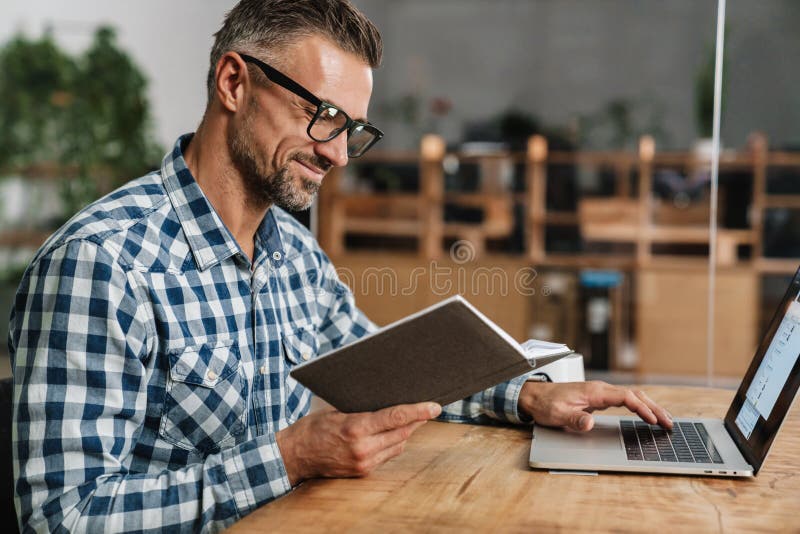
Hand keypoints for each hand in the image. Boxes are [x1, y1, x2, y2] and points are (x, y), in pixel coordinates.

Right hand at [276, 402, 440, 485]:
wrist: (295, 455)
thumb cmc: (313, 426)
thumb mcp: (336, 408)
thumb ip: (362, 405)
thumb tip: (387, 394)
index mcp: (356, 428)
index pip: (395, 418)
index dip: (418, 411)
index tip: (435, 406)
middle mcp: (363, 448)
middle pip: (402, 433)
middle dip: (417, 420)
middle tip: (430, 407)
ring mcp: (364, 463)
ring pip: (399, 445)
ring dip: (408, 431)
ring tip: (415, 417)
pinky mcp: (363, 472)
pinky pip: (388, 455)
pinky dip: (395, 443)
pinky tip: (396, 433)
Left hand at [518, 381, 672, 431]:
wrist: (533, 396)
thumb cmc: (545, 404)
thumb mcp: (558, 415)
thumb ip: (575, 419)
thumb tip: (589, 423)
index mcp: (594, 391)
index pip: (625, 397)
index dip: (641, 409)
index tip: (653, 421)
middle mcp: (600, 389)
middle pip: (634, 395)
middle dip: (654, 408)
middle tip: (669, 423)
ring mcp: (600, 393)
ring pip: (631, 396)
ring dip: (649, 406)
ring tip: (665, 420)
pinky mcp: (598, 398)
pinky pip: (624, 400)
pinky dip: (639, 406)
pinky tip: (645, 415)